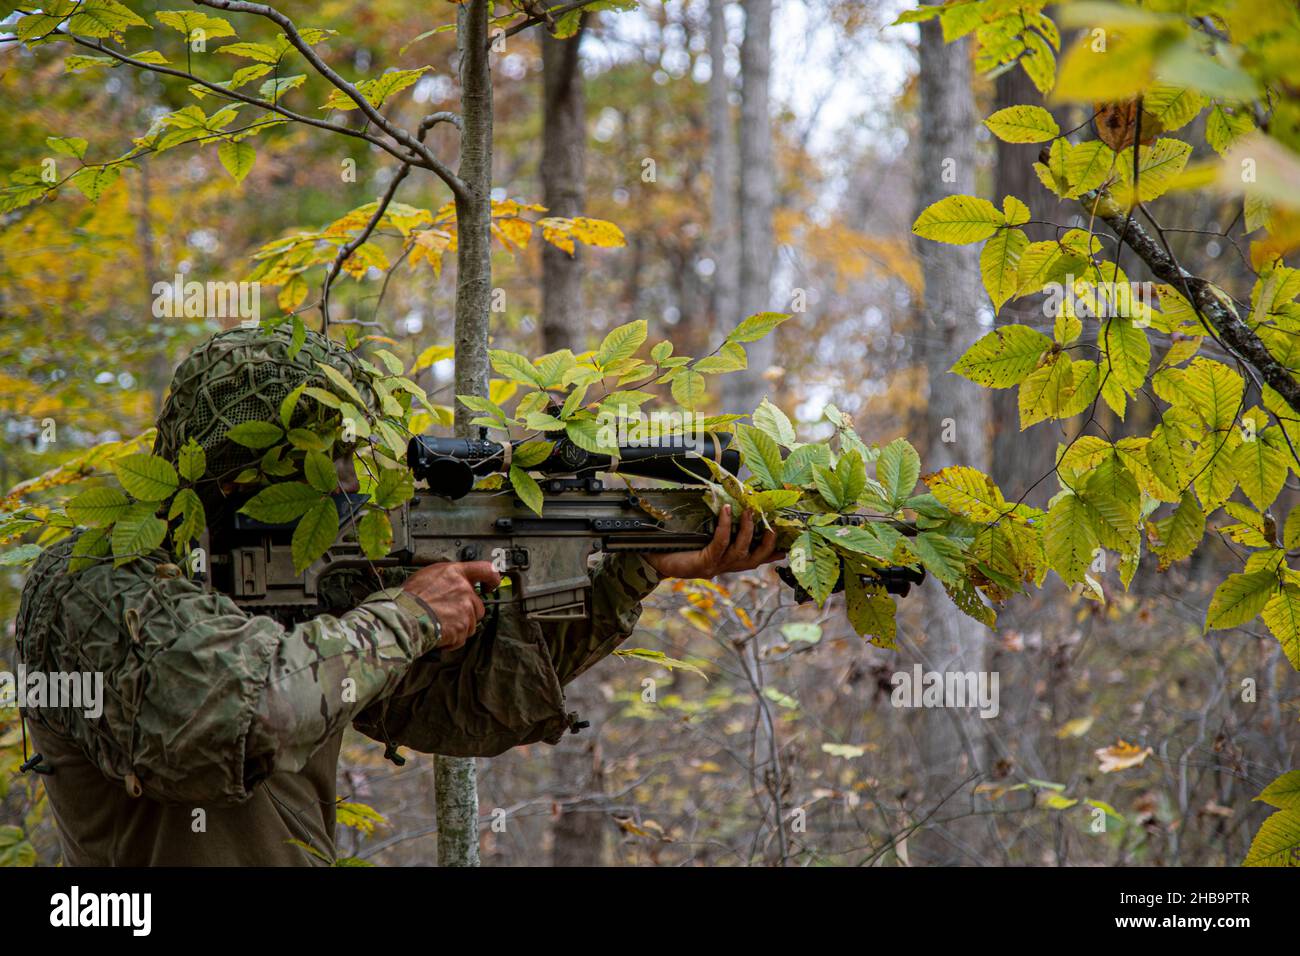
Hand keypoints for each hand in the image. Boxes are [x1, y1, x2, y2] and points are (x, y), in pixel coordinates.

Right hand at [402, 561, 501, 650]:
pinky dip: (452, 639)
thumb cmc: (408, 598)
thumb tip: (450, 584)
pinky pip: (461, 637)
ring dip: (459, 627)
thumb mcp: (426, 576)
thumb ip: (445, 579)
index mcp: (455, 573)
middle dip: (467, 613)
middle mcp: (464, 589)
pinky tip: (438, 633)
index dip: (492, 578)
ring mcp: (466, 609)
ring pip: (471, 623)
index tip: (491, 585)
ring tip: (439, 624)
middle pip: (478, 605)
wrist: (403, 617)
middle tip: (447, 615)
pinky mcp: (463, 627)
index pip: (486, 569)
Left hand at [644, 504, 782, 580]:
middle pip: (755, 559)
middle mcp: (726, 566)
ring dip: (746, 529)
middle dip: (767, 543)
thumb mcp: (704, 536)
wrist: (655, 559)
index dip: (773, 553)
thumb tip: (733, 503)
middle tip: (773, 524)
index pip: (756, 559)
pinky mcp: (704, 563)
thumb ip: (720, 528)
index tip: (789, 545)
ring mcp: (716, 566)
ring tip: (748, 510)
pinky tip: (727, 511)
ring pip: (740, 550)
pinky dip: (726, 527)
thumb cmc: (680, 546)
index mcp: (729, 562)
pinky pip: (720, 543)